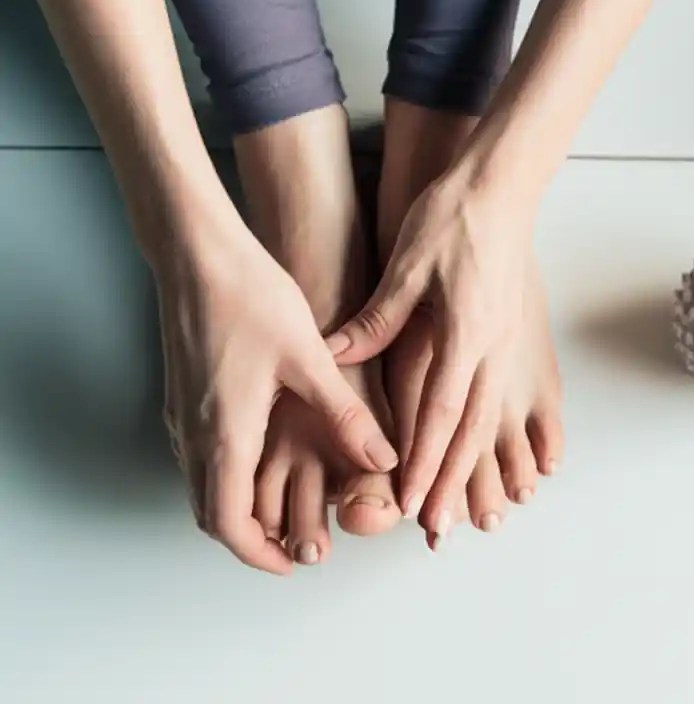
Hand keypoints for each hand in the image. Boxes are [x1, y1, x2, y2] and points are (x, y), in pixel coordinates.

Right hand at [157, 210, 397, 573]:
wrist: (197, 253)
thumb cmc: (252, 298)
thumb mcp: (310, 359)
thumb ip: (346, 416)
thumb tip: (386, 461)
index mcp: (227, 433)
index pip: (229, 523)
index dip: (260, 555)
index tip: (294, 565)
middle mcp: (196, 432)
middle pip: (211, 514)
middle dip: (250, 540)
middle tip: (293, 548)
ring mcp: (183, 415)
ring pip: (202, 487)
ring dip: (237, 511)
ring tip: (282, 514)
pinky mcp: (184, 397)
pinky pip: (199, 459)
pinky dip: (226, 480)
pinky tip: (261, 464)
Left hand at [327, 180, 531, 538]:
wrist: (501, 187)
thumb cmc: (453, 219)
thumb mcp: (407, 267)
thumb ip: (376, 319)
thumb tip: (336, 355)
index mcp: (468, 335)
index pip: (442, 414)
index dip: (425, 462)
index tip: (410, 500)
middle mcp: (493, 349)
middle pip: (471, 431)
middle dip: (452, 481)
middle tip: (435, 526)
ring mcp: (505, 345)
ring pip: (489, 421)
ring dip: (472, 466)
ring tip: (461, 506)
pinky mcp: (507, 337)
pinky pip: (496, 399)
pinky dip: (488, 435)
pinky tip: (484, 457)